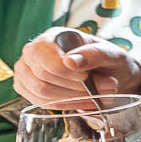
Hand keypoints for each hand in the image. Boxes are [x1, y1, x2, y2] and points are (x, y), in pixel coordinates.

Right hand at [13, 30, 140, 102]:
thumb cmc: (110, 61)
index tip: (86, 77)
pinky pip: (41, 102)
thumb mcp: (113, 54)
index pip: (42, 53)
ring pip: (41, 91)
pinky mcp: (29, 89)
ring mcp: (27, 71)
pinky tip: (83, 101)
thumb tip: (69, 61)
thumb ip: (95, 54)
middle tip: (100, 88)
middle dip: (74, 86)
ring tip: (96, 96)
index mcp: (53, 36)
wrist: (111, 76)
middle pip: (42, 75)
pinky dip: (66, 105)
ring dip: (72, 98)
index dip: (63, 69)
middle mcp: (34, 51)